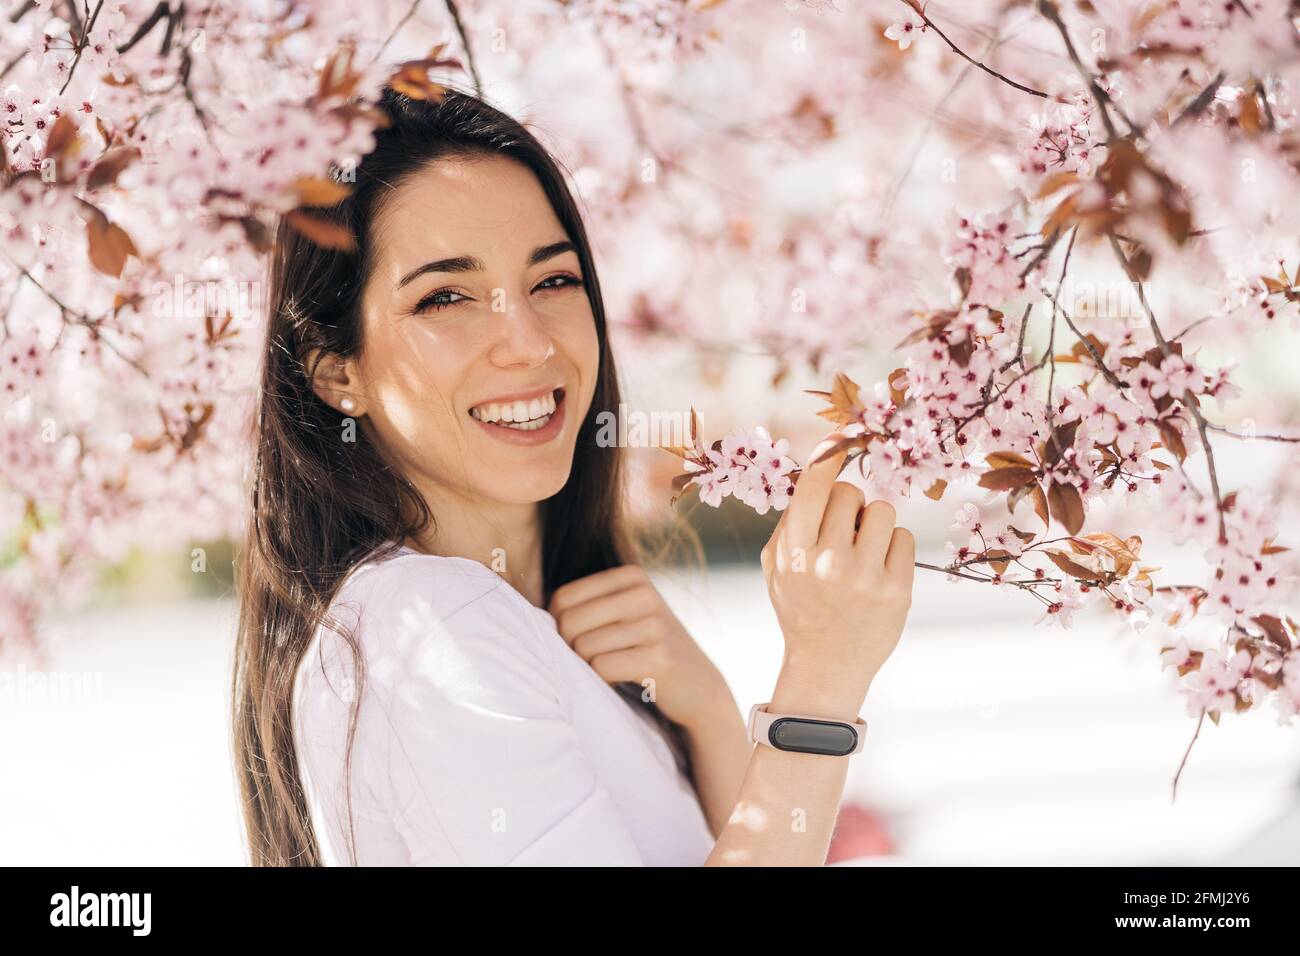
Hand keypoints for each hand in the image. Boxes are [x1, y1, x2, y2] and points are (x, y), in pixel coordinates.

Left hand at [547, 565, 732, 727]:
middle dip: (570, 649)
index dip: (558, 626)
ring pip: (583, 648)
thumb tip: (528, 609)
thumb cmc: (647, 649)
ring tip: (610, 670)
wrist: (698, 686)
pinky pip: (602, 668)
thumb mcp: (625, 612)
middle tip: (591, 661)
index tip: (578, 641)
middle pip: (569, 622)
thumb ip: (587, 604)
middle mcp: (644, 594)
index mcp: (632, 575)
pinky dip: (602, 682)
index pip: (563, 597)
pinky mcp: (659, 657)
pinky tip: (620, 681)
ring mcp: (654, 624)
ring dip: (588, 668)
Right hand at [760, 432, 914, 718]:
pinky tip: (879, 570)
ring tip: (863, 551)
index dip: (829, 454)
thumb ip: (789, 522)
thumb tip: (814, 471)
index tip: (841, 437)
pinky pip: (902, 537)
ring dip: (873, 524)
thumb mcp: (777, 568)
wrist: (826, 666)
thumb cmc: (801, 607)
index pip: (813, 486)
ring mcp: (864, 576)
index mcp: (794, 552)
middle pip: (849, 494)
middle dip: (847, 505)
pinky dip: (892, 547)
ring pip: (881, 510)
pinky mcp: (896, 590)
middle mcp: (827, 561)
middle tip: (843, 532)